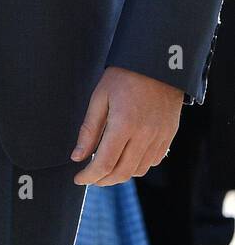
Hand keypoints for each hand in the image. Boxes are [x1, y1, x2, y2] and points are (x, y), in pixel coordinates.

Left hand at [72, 66, 183, 184]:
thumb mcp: (99, 97)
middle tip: (89, 177)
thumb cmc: (124, 77)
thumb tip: (77, 157)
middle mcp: (144, 135)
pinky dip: (137, 166)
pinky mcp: (168, 136)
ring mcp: (159, 138)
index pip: (104, 163)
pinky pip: (152, 161)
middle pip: (121, 173)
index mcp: (124, 124)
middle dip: (102, 180)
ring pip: (137, 170)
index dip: (89, 176)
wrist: (157, 64)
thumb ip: (89, 130)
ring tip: (105, 167)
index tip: (78, 178)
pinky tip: (126, 157)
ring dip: (120, 174)